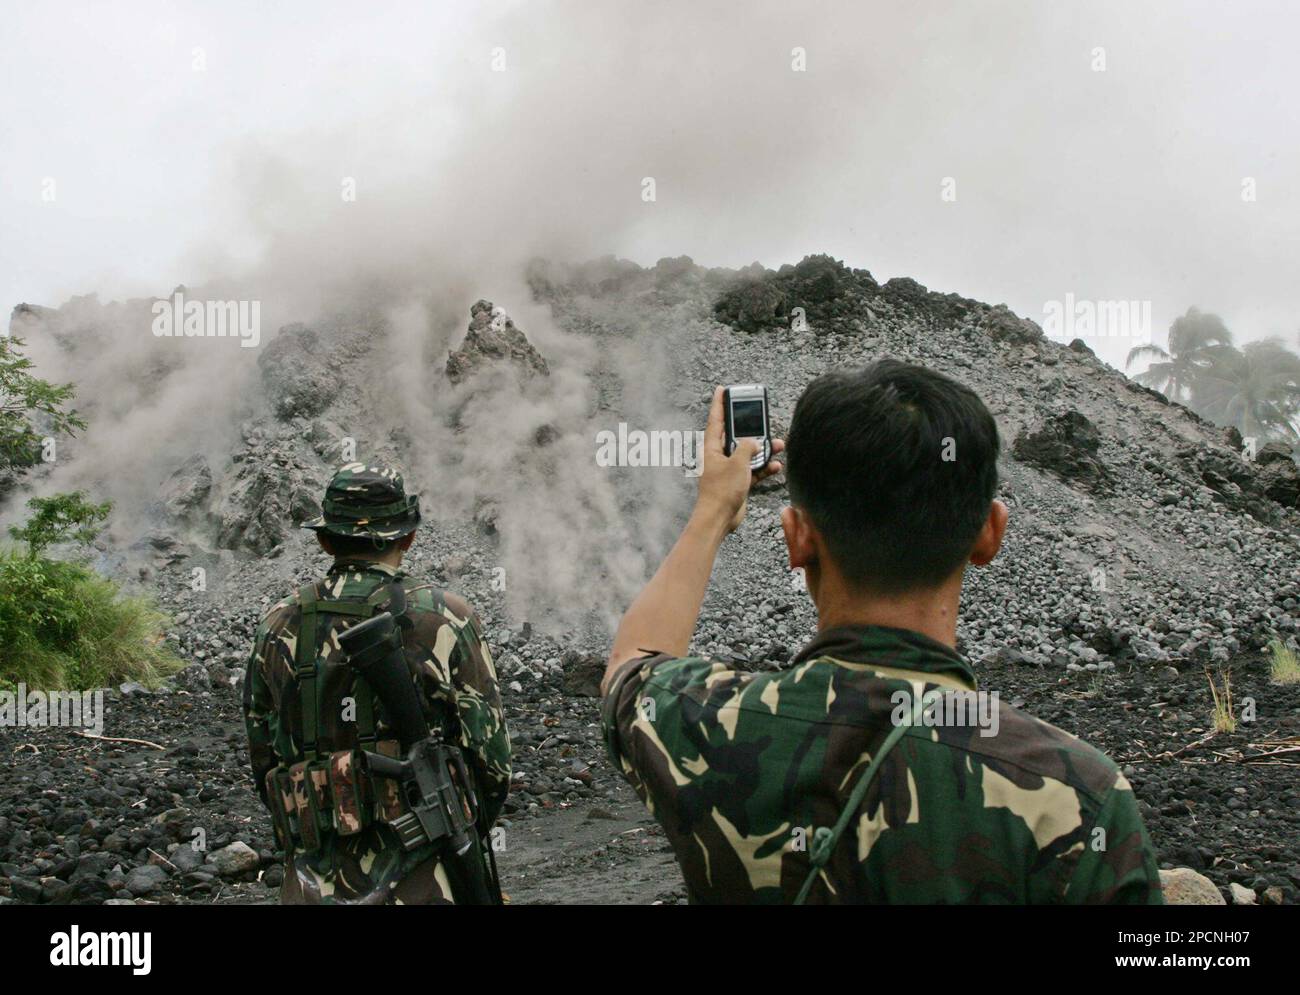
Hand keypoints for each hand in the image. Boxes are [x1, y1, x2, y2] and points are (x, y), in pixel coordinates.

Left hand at [696, 386, 784, 533]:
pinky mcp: (737, 481)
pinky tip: (775, 465)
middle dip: (750, 428)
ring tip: (778, 444)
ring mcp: (728, 469)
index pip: (716, 419)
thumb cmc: (722, 490)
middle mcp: (718, 456)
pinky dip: (763, 467)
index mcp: (711, 447)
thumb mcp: (738, 462)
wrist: (719, 518)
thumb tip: (753, 443)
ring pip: (748, 453)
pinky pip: (752, 469)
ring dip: (762, 450)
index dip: (719, 403)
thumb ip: (747, 447)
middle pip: (735, 435)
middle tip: (761, 417)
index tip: (721, 389)